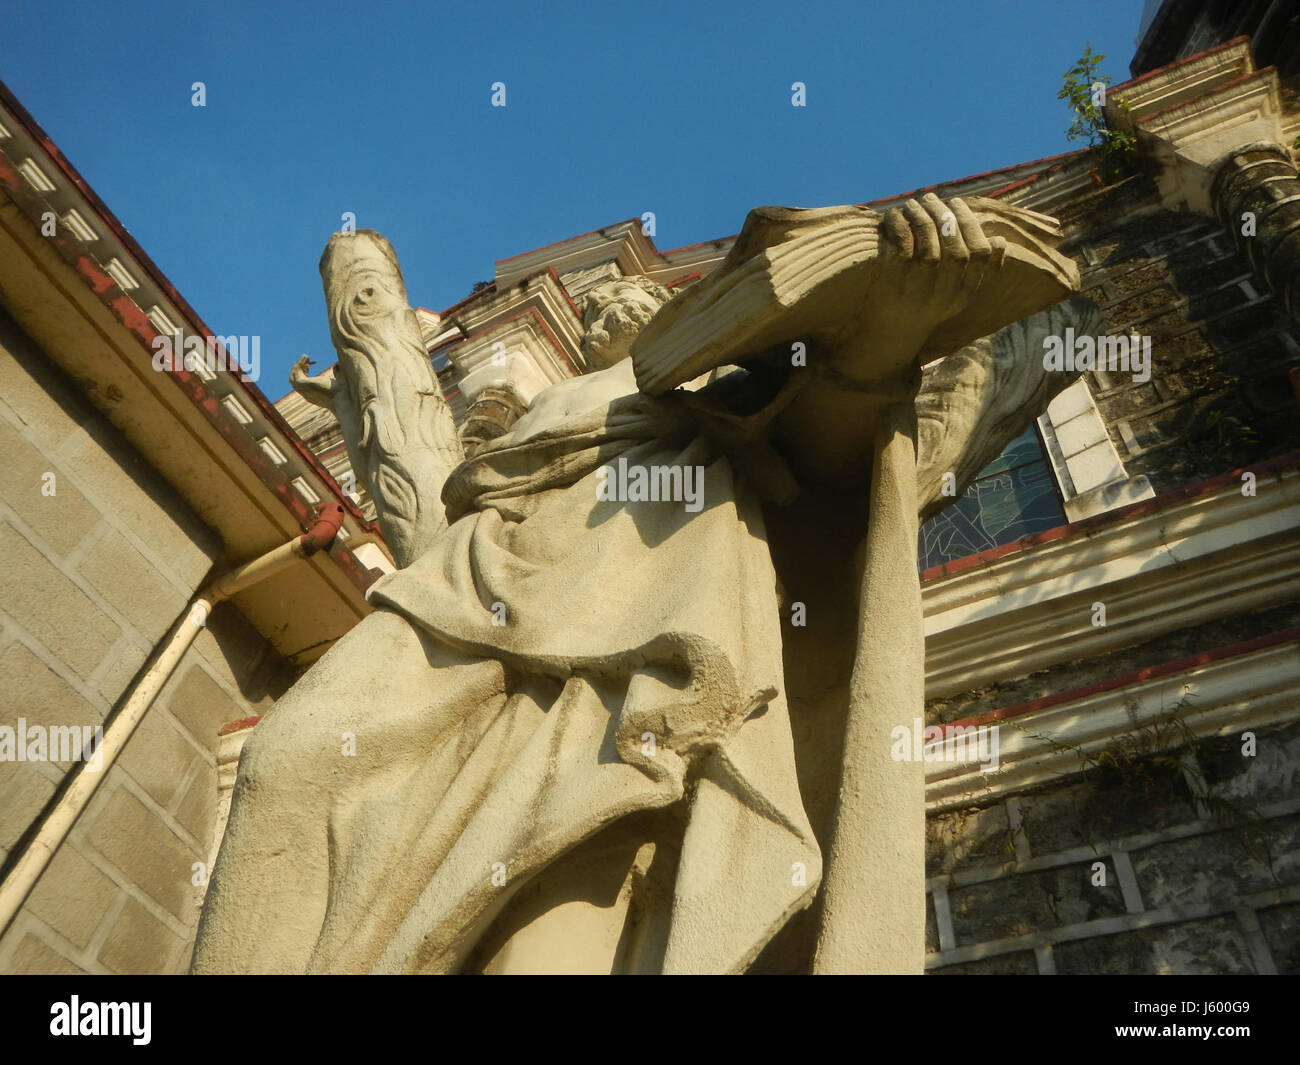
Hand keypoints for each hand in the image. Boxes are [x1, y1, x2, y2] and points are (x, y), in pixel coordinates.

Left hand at [833, 194, 1005, 382]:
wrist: (888, 337)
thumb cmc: (924, 305)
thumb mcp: (954, 293)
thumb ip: (976, 269)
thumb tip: (999, 239)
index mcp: (962, 295)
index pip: (978, 254)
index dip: (971, 223)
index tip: (958, 203)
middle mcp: (943, 297)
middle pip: (954, 250)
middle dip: (945, 217)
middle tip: (932, 198)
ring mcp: (917, 295)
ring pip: (927, 249)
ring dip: (921, 218)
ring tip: (914, 203)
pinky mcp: (891, 290)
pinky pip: (899, 250)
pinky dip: (899, 227)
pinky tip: (896, 215)